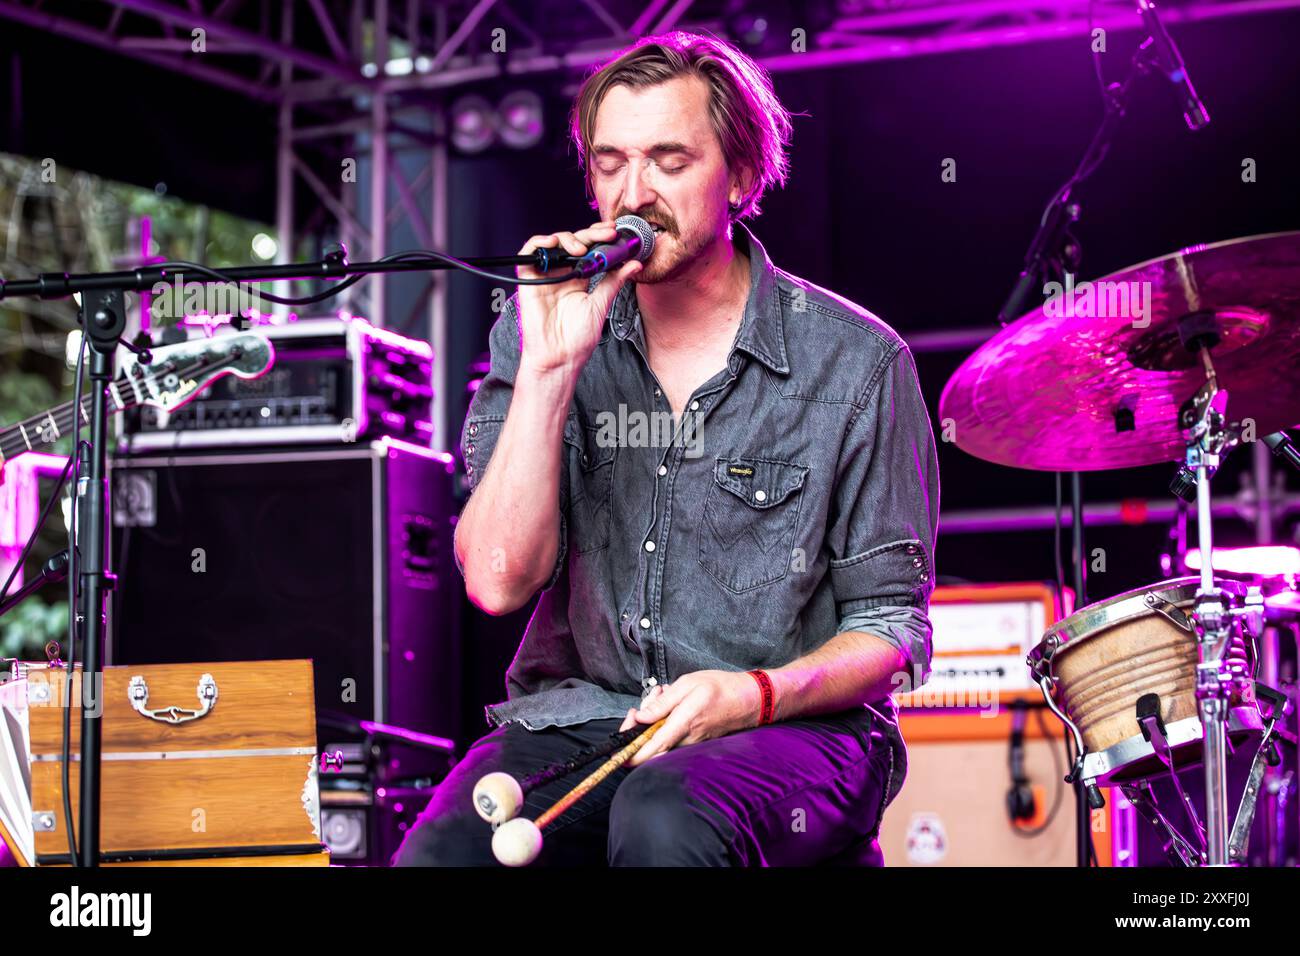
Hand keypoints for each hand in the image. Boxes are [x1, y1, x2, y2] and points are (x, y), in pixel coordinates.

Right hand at [515, 221, 642, 376]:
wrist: (560, 357)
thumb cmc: (578, 338)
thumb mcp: (601, 304)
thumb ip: (614, 281)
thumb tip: (634, 264)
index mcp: (579, 279)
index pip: (589, 250)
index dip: (600, 238)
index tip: (616, 233)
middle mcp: (562, 274)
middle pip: (574, 243)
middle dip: (591, 234)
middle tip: (606, 233)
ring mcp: (546, 276)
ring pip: (554, 244)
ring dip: (569, 238)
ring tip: (581, 249)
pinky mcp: (529, 280)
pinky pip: (529, 253)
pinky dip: (540, 243)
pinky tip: (554, 243)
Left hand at [617, 671, 763, 767]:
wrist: (751, 699)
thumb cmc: (721, 688)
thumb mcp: (688, 684)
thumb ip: (663, 703)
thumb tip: (641, 718)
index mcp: (683, 723)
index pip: (650, 749)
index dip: (629, 754)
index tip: (618, 742)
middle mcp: (686, 739)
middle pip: (651, 744)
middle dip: (642, 721)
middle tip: (652, 696)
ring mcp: (692, 742)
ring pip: (660, 737)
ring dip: (654, 717)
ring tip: (665, 692)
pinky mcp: (696, 741)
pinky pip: (672, 735)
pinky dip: (666, 719)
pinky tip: (674, 700)